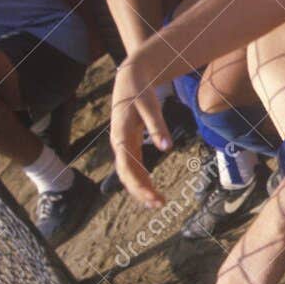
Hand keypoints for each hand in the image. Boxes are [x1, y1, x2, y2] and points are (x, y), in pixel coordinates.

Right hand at [110, 59, 168, 208]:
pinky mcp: (127, 143)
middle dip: (141, 192)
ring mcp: (122, 144)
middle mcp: (118, 144)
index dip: (140, 186)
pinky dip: (140, 178)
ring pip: (128, 172)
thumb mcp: (150, 105)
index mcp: (121, 137)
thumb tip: (166, 147)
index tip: (154, 198)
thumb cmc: (140, 91)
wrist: (130, 78)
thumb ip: (157, 126)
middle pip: (127, 175)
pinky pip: (132, 166)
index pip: (128, 169)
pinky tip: (150, 187)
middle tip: (160, 204)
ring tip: (157, 201)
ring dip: (141, 188)